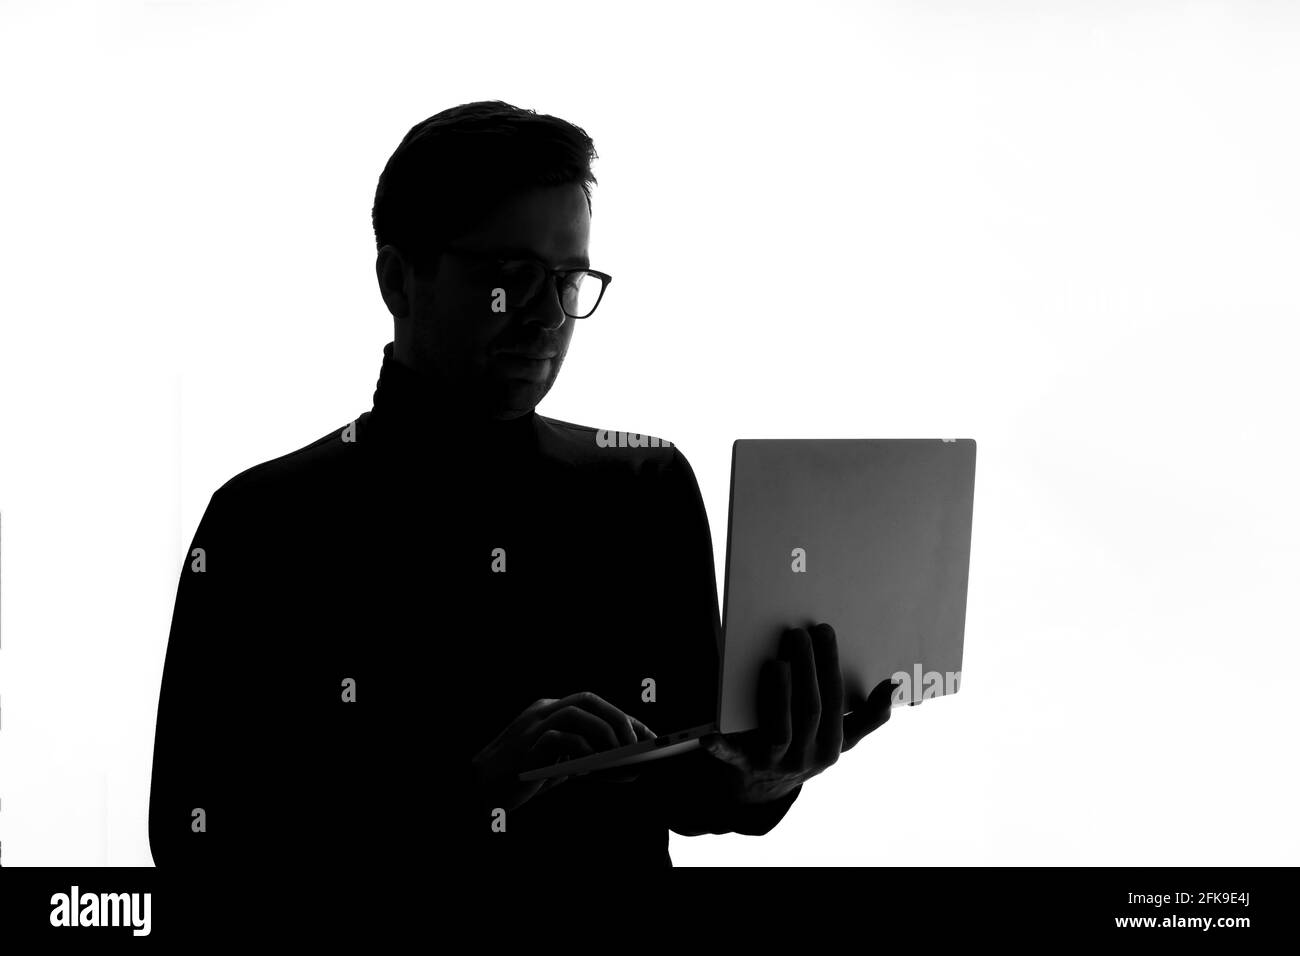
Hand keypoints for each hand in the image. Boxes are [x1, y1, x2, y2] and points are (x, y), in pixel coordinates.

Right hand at [471, 692, 654, 811]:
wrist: (482, 788)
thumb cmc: (524, 777)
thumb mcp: (563, 768)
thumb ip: (592, 763)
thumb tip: (632, 769)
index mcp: (552, 711)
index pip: (595, 704)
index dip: (625, 717)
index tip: (649, 735)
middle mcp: (543, 711)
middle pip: (589, 699)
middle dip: (619, 718)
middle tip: (641, 742)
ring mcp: (533, 725)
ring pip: (577, 711)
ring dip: (606, 731)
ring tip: (623, 753)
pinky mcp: (526, 746)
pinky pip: (560, 738)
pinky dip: (583, 749)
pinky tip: (594, 764)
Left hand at [700, 623, 895, 804]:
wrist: (766, 787)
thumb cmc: (807, 747)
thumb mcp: (842, 738)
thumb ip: (869, 715)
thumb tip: (895, 684)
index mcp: (832, 747)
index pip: (834, 702)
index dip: (830, 666)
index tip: (824, 631)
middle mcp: (805, 757)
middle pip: (809, 710)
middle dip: (806, 668)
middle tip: (799, 633)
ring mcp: (773, 763)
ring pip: (779, 729)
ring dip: (778, 694)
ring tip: (776, 661)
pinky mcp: (741, 765)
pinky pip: (732, 757)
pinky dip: (721, 747)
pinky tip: (710, 735)